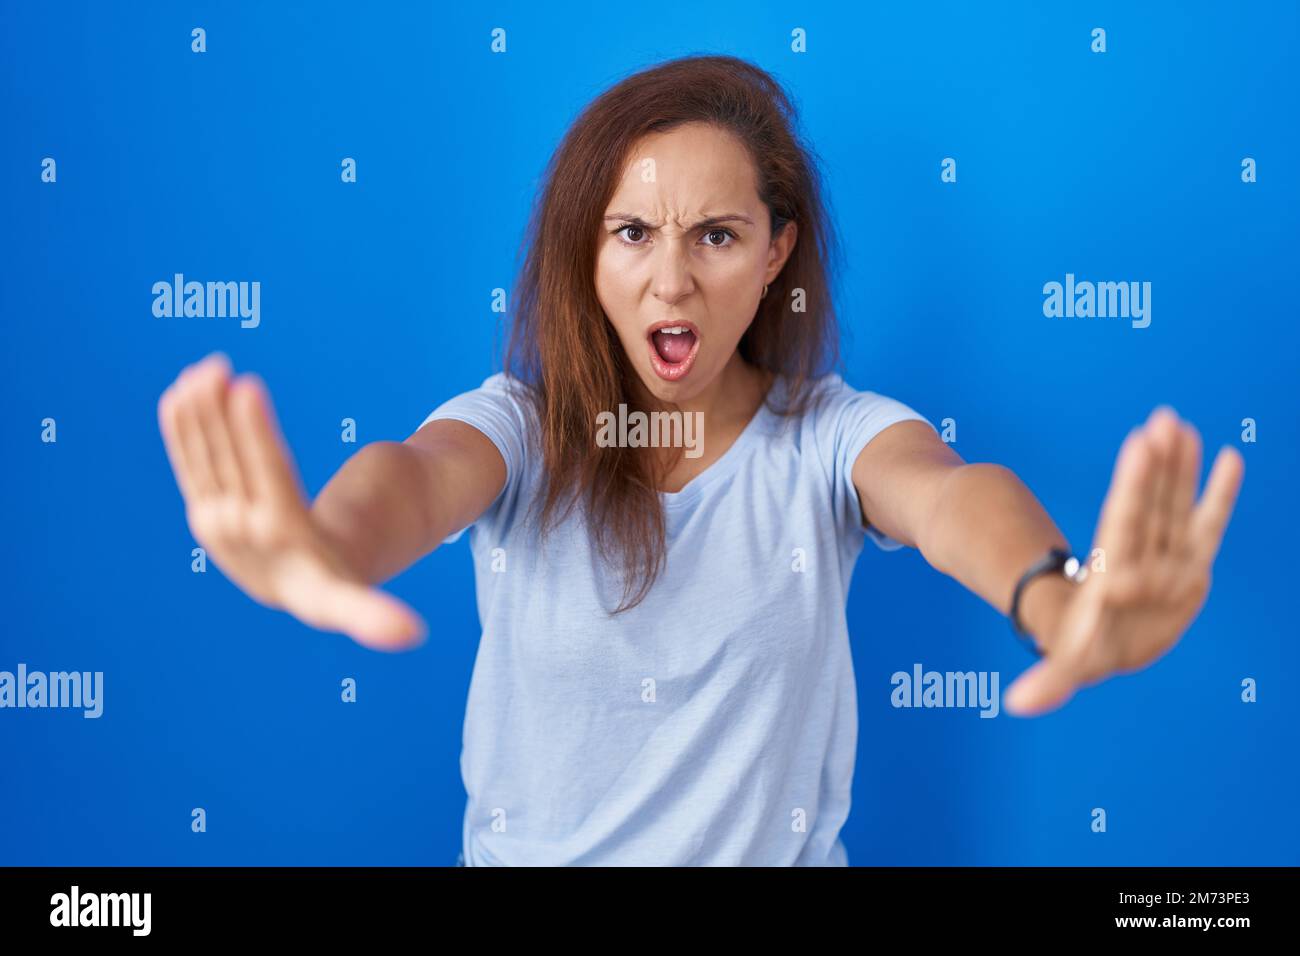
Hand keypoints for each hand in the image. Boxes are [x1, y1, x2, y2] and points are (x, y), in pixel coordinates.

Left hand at [157, 352, 426, 650]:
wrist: (294, 594)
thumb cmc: (330, 586)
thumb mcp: (351, 601)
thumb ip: (374, 618)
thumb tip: (411, 637)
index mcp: (281, 535)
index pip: (268, 473)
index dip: (255, 431)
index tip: (248, 388)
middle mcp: (240, 527)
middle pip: (229, 457)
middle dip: (220, 410)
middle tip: (217, 368)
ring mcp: (215, 517)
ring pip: (203, 455)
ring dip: (197, 412)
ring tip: (202, 369)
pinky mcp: (203, 508)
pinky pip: (190, 461)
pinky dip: (183, 428)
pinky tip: (180, 394)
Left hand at [1004, 406, 1243, 715]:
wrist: (1104, 642)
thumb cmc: (1087, 648)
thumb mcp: (1071, 665)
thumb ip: (1052, 682)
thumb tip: (1018, 706)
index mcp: (1115, 574)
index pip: (1124, 521)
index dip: (1133, 485)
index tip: (1137, 446)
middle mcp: (1141, 557)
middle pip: (1150, 505)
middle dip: (1156, 465)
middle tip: (1161, 421)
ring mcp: (1167, 556)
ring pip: (1175, 504)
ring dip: (1179, 467)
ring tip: (1179, 425)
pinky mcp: (1194, 566)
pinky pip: (1209, 525)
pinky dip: (1220, 495)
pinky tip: (1228, 457)